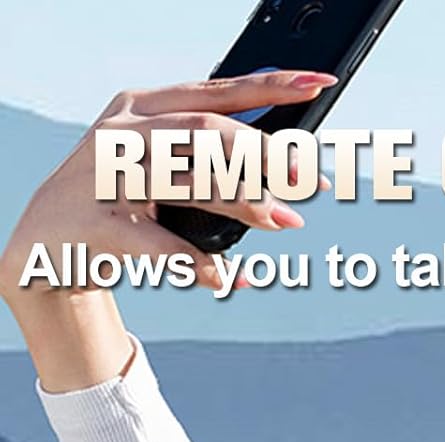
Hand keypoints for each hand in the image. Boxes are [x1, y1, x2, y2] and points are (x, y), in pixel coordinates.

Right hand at [0, 71, 335, 303]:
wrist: (49, 239)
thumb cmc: (121, 201)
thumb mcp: (165, 169)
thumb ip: (213, 162)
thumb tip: (287, 174)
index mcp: (144, 108)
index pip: (215, 92)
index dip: (270, 88)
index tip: (317, 84)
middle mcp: (125, 133)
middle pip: (207, 131)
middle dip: (266, 156)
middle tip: (310, 181)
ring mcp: (109, 177)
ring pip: (189, 179)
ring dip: (244, 202)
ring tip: (283, 220)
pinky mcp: (101, 225)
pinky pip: (157, 245)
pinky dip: (195, 262)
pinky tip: (223, 276)